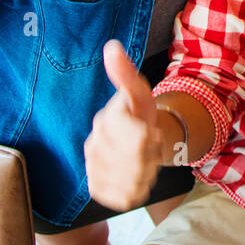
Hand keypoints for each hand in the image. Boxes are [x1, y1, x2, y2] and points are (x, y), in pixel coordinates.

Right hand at [84, 41, 162, 211]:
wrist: (136, 141)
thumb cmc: (139, 114)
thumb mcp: (140, 92)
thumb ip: (126, 74)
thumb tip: (112, 47)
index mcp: (106, 120)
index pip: (139, 139)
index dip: (152, 138)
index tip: (151, 131)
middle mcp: (93, 145)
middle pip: (138, 163)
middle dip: (152, 156)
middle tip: (150, 148)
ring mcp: (93, 168)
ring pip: (133, 182)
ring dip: (147, 173)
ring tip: (144, 160)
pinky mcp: (96, 188)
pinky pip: (125, 197)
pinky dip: (138, 189)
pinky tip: (136, 176)